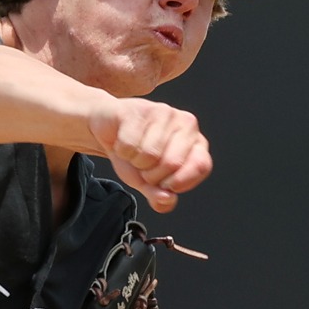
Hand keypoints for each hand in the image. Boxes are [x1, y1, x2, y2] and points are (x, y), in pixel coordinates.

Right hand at [90, 99, 211, 212]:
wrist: (108, 130)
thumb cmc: (135, 154)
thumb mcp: (148, 182)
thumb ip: (160, 197)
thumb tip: (167, 200)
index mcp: (197, 143)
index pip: (201, 166)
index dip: (179, 182)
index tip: (164, 185)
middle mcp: (187, 123)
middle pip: (171, 163)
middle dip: (151, 174)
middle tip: (144, 166)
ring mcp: (165, 112)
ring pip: (149, 154)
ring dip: (135, 161)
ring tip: (134, 152)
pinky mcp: (141, 108)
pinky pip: (130, 144)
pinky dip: (122, 150)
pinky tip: (124, 142)